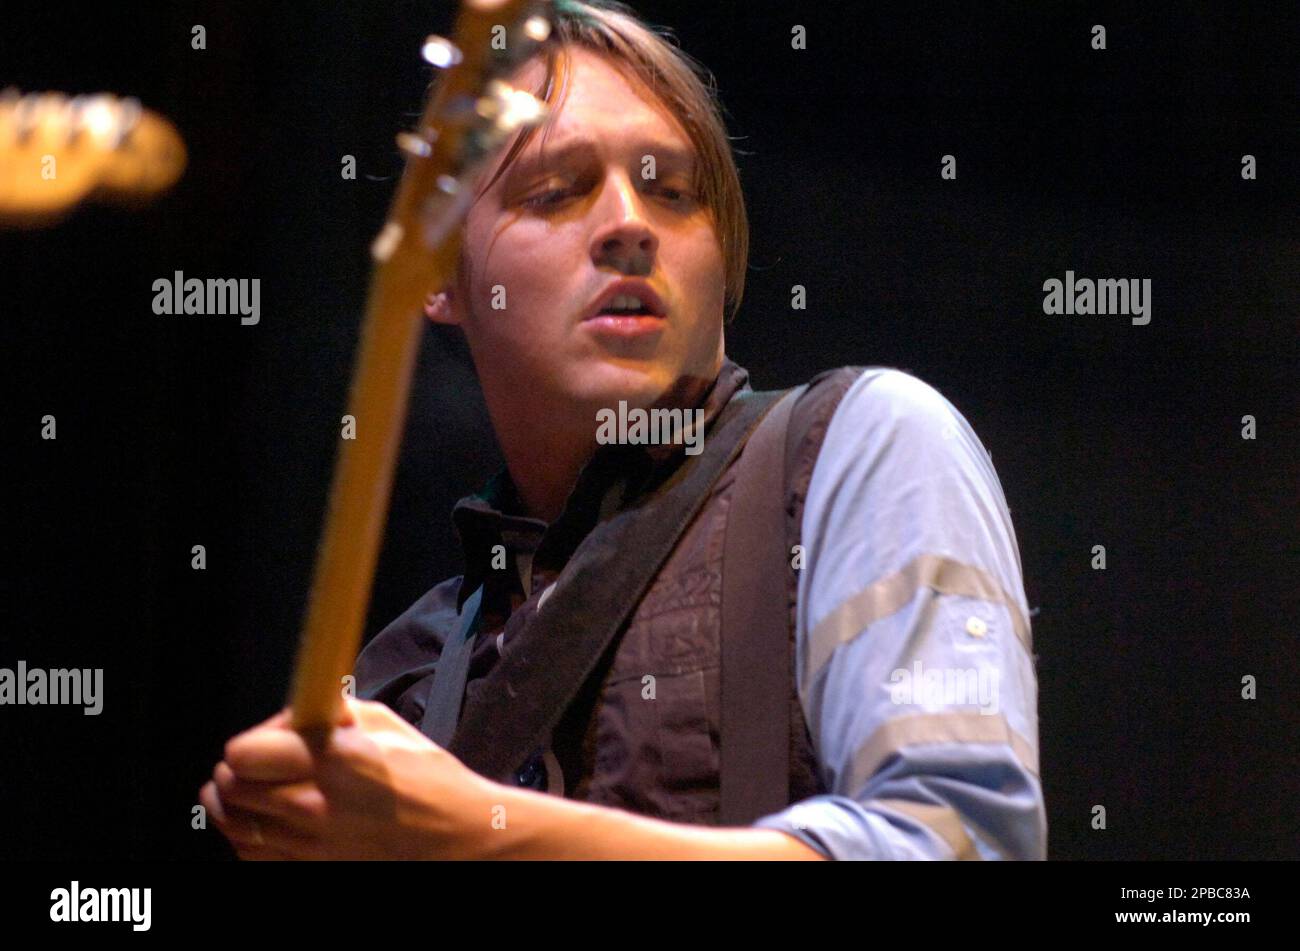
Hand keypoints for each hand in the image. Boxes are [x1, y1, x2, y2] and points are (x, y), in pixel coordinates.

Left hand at [199, 696, 501, 859]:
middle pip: (230, 789)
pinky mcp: (312, 872)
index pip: (245, 754)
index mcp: (335, 762)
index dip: (253, 742)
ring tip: (252, 791)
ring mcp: (310, 849)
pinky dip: (248, 837)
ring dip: (235, 804)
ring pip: (233, 825)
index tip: (271, 740)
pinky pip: (250, 857)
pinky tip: (265, 823)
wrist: (460, 839)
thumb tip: (301, 709)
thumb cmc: (430, 779)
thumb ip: (336, 714)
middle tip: (261, 765)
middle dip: (239, 770)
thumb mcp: (388, 727)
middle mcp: (315, 808)